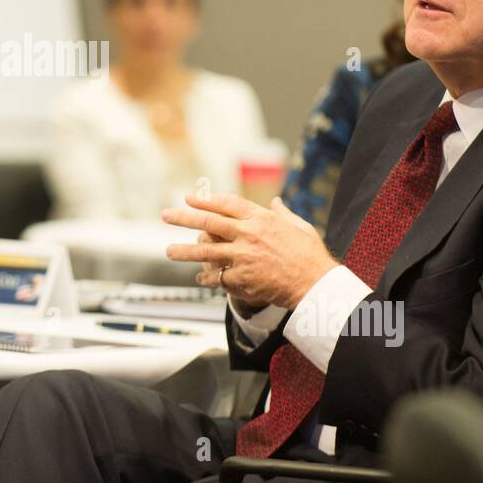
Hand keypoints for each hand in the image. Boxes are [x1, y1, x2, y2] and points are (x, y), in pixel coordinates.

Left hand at [162, 193, 335, 311]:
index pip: (227, 204)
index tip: (189, 197)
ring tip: (169, 251)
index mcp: (261, 219)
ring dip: (185, 251)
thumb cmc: (310, 255)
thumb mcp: (299, 226)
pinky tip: (200, 278)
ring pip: (206, 250)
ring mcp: (243, 256)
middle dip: (184, 218)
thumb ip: (282, 213)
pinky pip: (218, 276)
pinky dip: (208, 277)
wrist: (315, 284)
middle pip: (209, 222)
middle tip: (166, 216)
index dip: (206, 200)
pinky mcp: (242, 278)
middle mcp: (248, 235)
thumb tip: (275, 202)